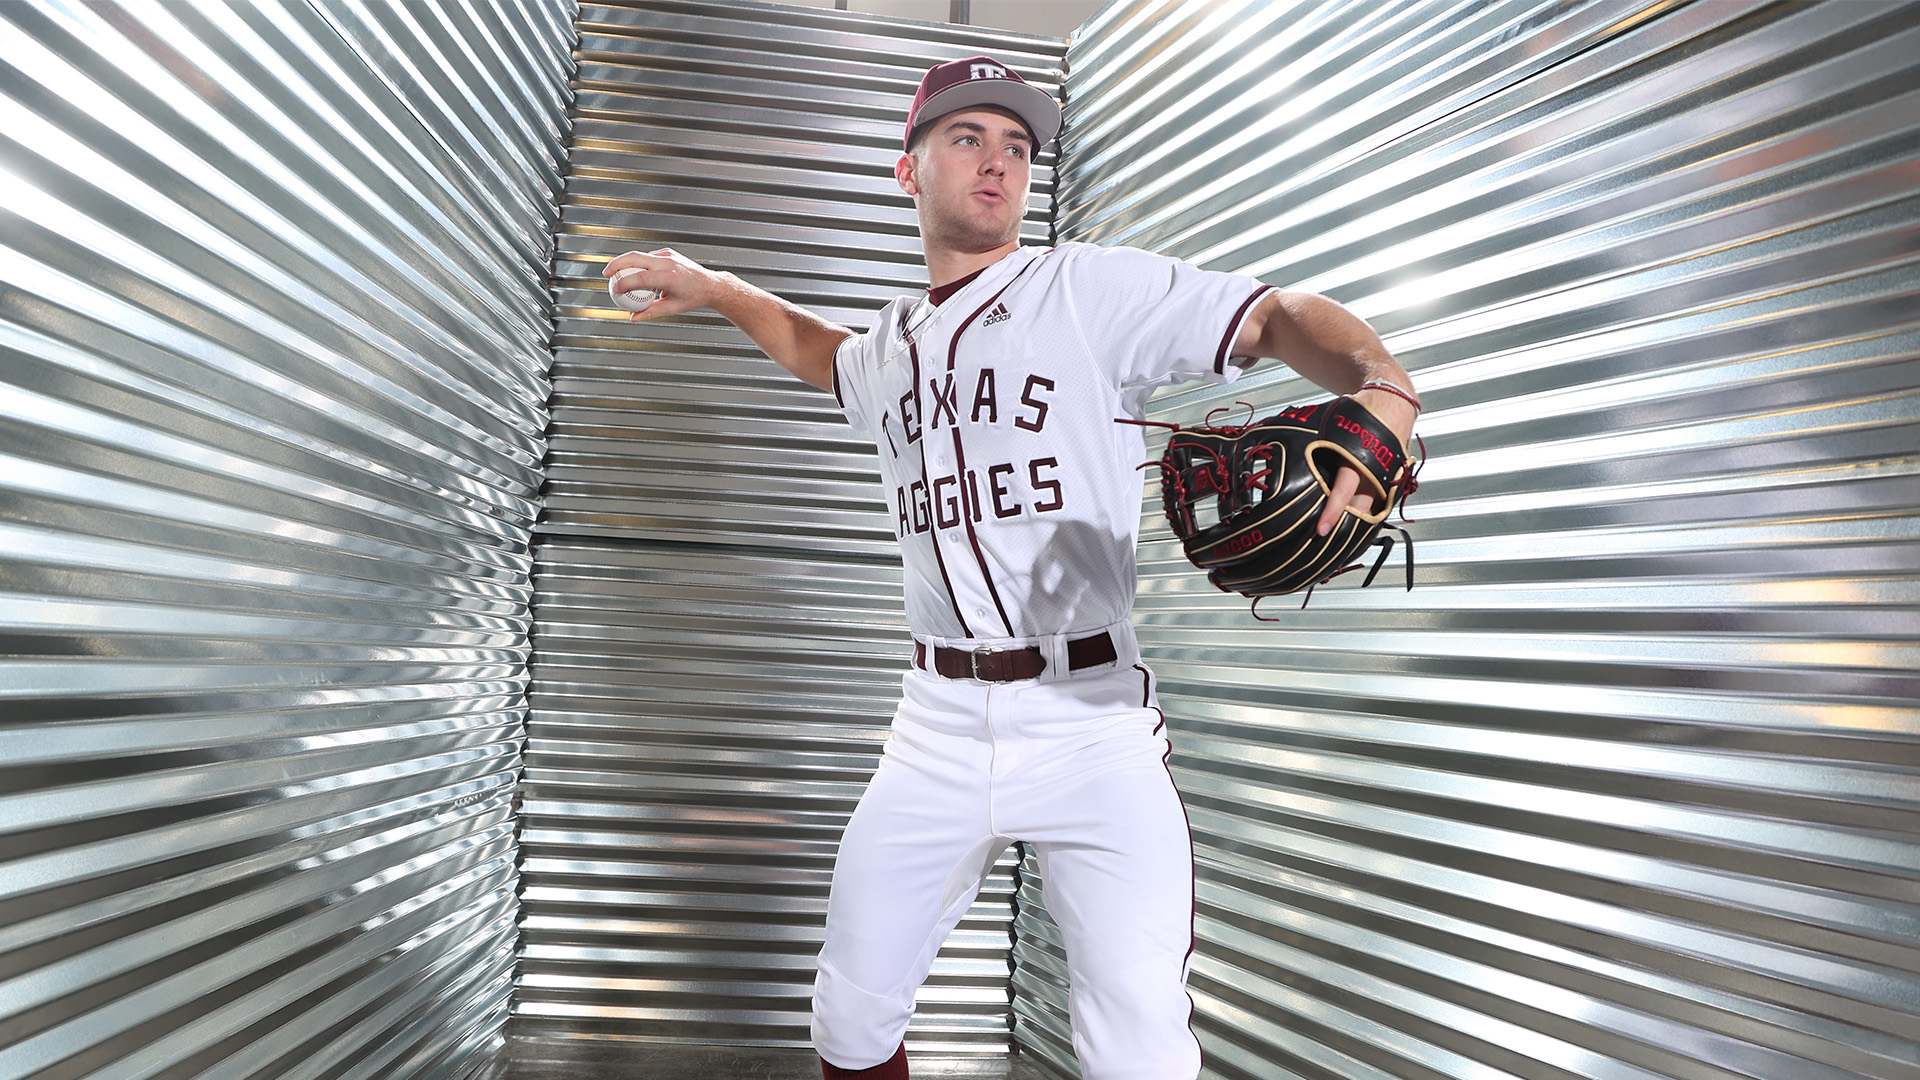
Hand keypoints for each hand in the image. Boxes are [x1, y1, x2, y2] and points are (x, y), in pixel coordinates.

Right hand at [602, 247, 725, 321]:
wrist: (710, 285)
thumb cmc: (693, 297)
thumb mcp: (671, 308)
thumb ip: (649, 312)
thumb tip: (632, 317)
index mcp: (669, 277)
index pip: (639, 278)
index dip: (624, 283)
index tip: (614, 289)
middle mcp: (667, 263)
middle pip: (634, 258)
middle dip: (616, 264)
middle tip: (606, 274)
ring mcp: (667, 255)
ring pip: (639, 254)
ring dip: (625, 262)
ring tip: (616, 273)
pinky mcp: (667, 252)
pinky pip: (647, 256)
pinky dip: (638, 263)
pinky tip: (635, 273)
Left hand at [1315, 385, 1417, 534]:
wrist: (1392, 403)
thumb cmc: (1360, 413)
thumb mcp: (1331, 424)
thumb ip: (1310, 438)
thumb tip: (1273, 437)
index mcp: (1358, 459)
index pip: (1344, 492)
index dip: (1331, 513)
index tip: (1321, 530)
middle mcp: (1376, 474)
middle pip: (1360, 511)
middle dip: (1343, 527)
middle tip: (1323, 541)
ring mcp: (1387, 482)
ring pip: (1370, 512)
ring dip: (1355, 524)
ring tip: (1336, 539)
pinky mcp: (1392, 485)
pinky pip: (1378, 506)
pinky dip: (1365, 516)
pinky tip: (1352, 525)